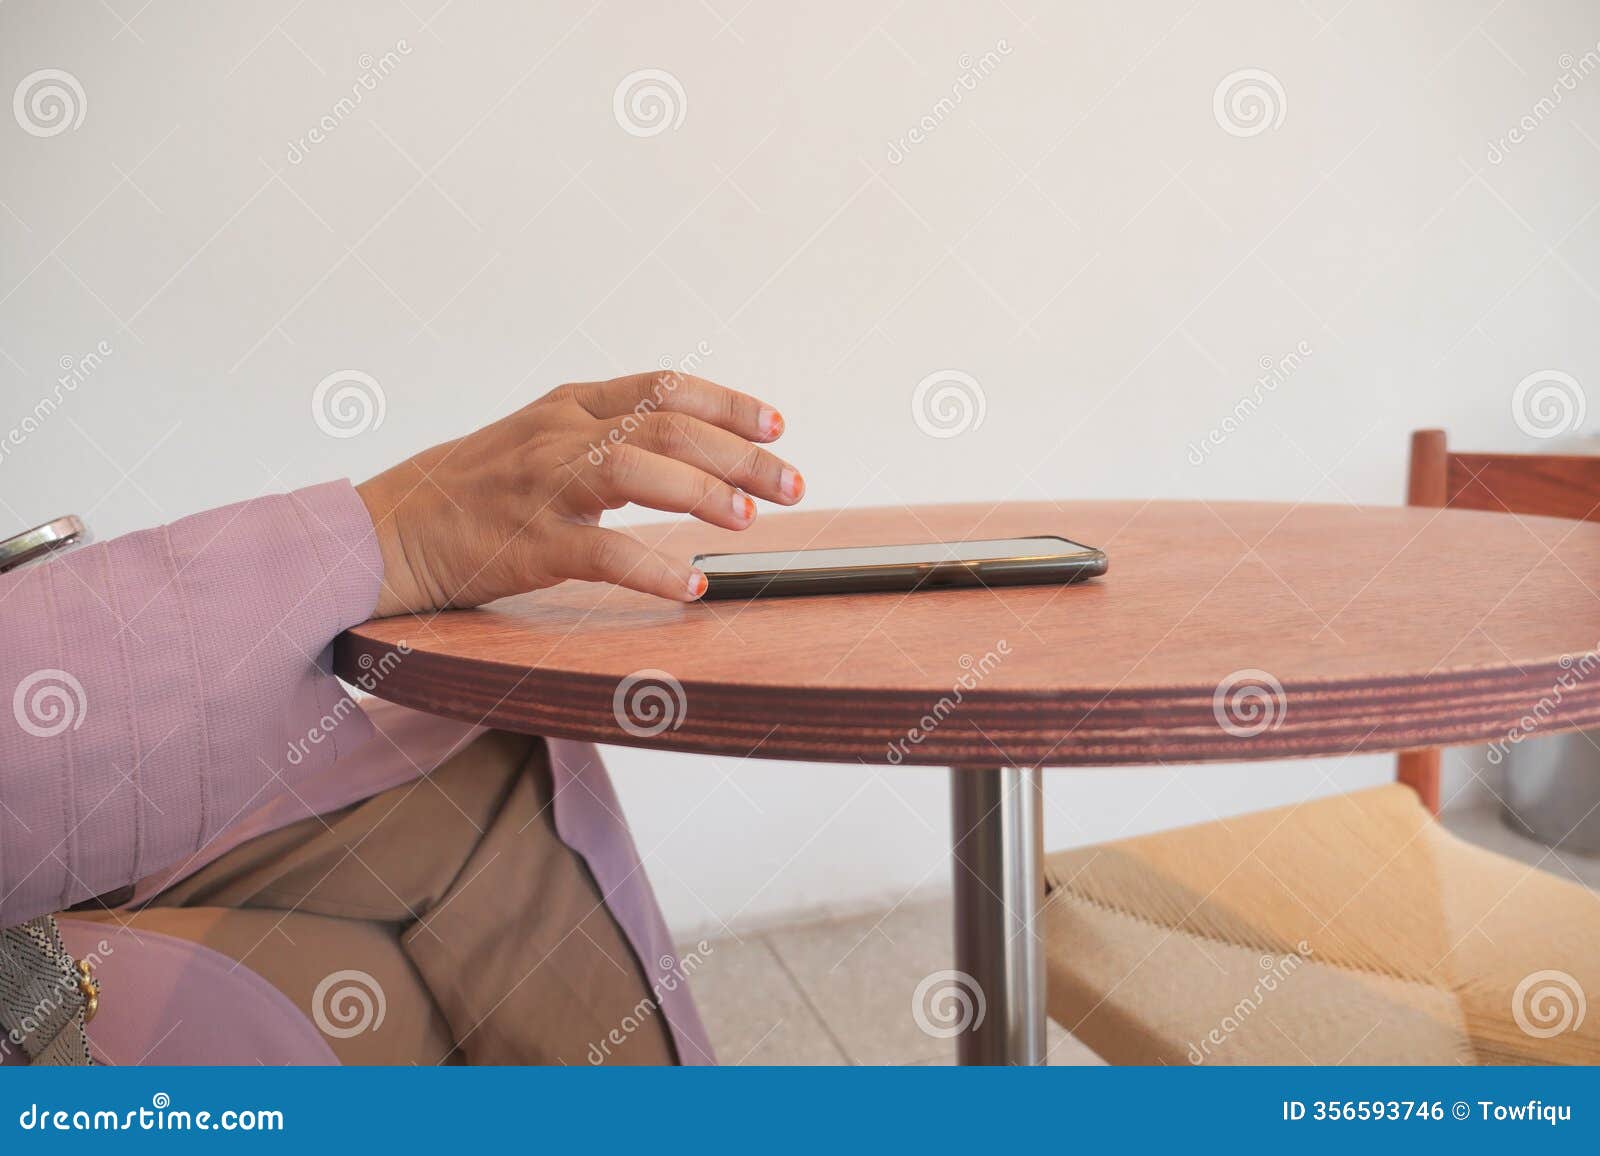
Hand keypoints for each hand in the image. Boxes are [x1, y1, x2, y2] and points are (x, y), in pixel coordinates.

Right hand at [354, 371, 803, 616]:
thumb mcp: (537, 440)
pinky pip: (601, 553)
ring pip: (635, 470)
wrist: (383, 532)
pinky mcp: (526, 544)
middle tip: (792, 483)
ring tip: (748, 519)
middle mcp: (558, 435)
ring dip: (702, 491)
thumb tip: (688, 450)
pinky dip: (653, 570)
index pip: (664, 387)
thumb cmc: (470, 492)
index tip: (777, 426)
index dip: (728, 403)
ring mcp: (540, 486)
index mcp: (567, 405)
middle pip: (666, 426)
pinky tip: (690, 585)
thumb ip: (604, 437)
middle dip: (740, 454)